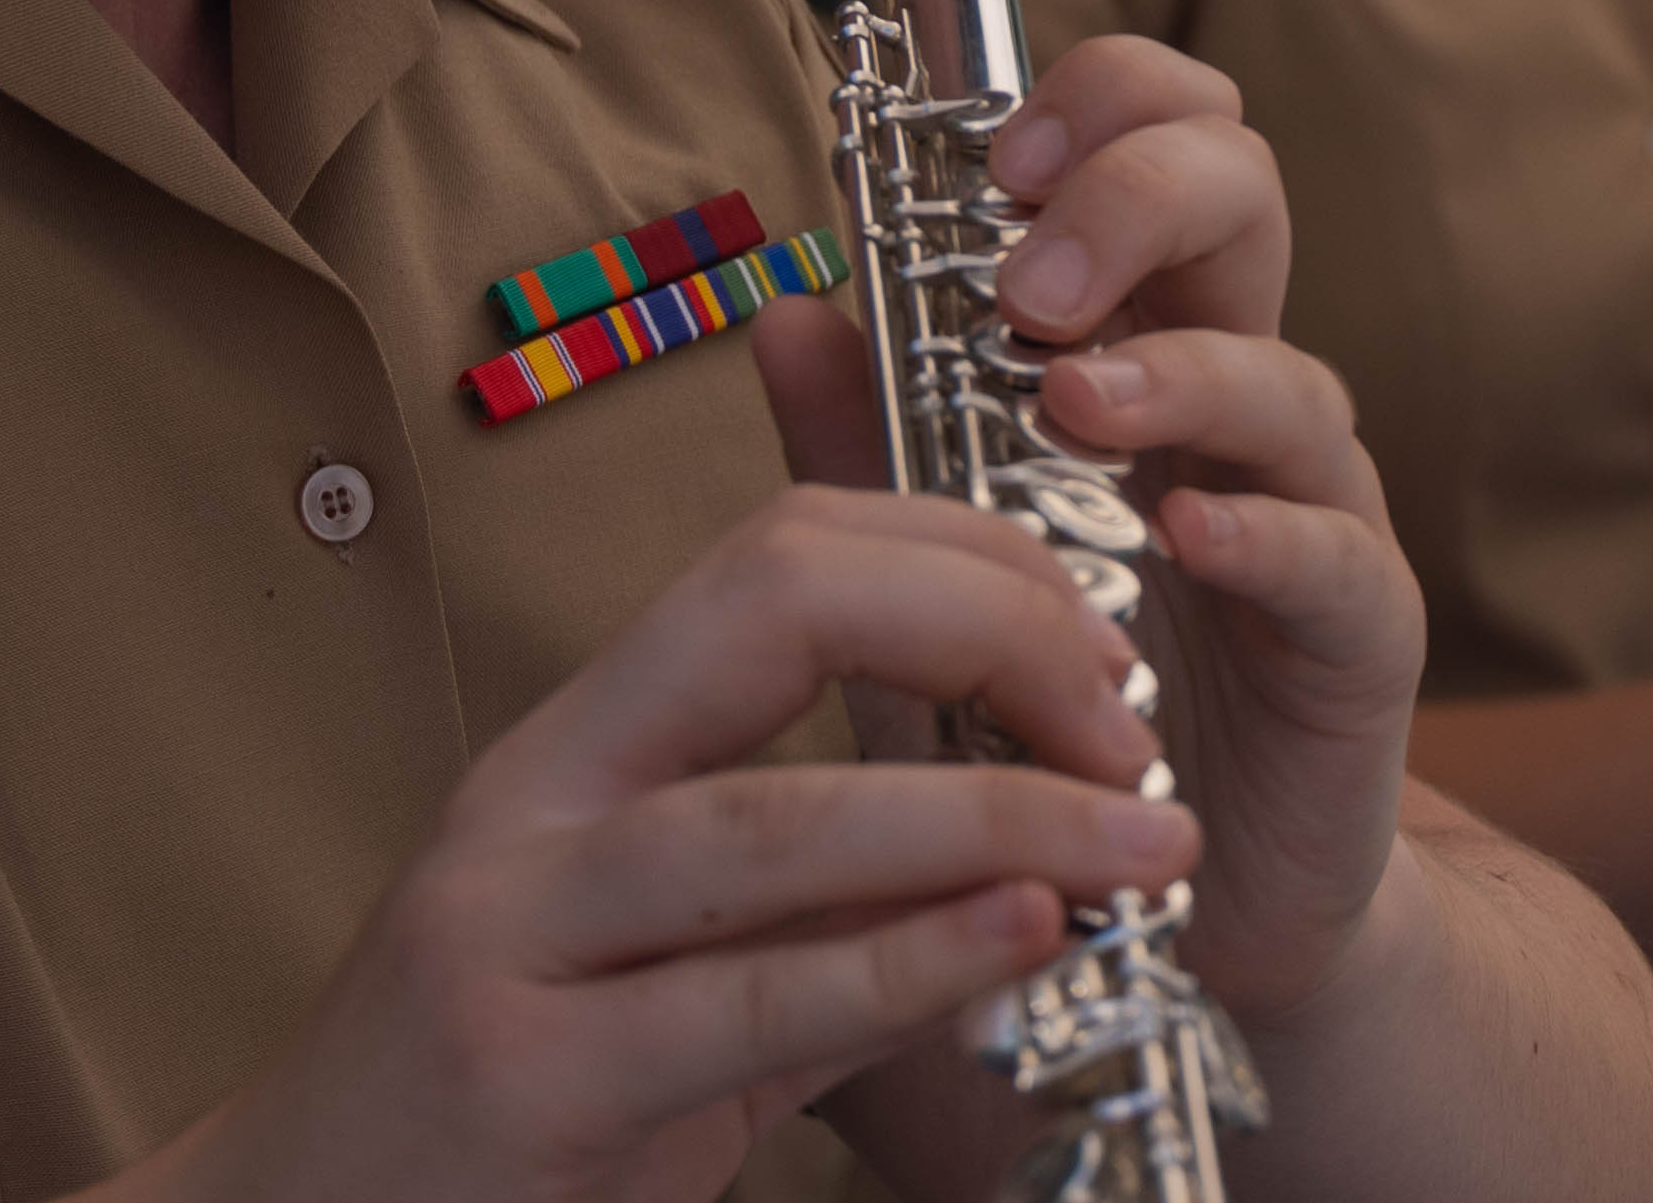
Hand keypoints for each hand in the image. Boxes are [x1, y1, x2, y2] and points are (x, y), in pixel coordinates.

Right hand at [114, 495, 1192, 1202]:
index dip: (961, 559)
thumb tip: (1051, 823)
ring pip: (773, 818)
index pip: (781, 552)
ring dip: (993, 814)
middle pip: (770, 609)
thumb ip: (839, 893)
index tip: (1096, 638)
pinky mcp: (527, 1084)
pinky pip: (752, 1001)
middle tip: (1131, 713)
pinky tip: (1023, 932)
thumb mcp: (682, 963)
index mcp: (578, 745)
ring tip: (1142, 834)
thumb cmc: (510, 1100)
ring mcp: (512, 940)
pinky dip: (906, 961)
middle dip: (984, 629)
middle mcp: (534, 806)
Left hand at [757, 36, 1427, 1026]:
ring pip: (1293, 373)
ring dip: (1178, 368)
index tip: (993, 156)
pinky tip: (1188, 533)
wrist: (1187, 916)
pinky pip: (1339, 554)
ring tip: (1071, 402)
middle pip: (1247, 194)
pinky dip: (1268, 530)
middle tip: (1028, 273)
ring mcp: (1313, 509)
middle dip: (1139, 187)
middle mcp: (1237, 399)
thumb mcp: (935, 577)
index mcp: (1140, 344)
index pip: (1156, 144)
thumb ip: (869, 448)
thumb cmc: (1055, 722)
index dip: (1096, 106)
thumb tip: (788, 307)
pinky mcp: (1361, 638)